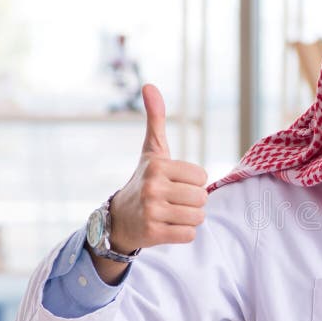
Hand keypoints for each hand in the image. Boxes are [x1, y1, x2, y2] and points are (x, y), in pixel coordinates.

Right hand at [108, 84, 207, 253]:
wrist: (119, 219)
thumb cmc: (144, 180)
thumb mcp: (151, 151)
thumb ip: (156, 120)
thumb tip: (149, 85)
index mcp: (157, 165)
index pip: (201, 176)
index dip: (193, 181)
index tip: (175, 182)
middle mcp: (152, 187)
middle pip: (202, 198)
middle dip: (193, 201)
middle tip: (173, 200)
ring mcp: (152, 211)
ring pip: (198, 217)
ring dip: (189, 218)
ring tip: (170, 213)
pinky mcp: (153, 234)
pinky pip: (189, 235)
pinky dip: (183, 233)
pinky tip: (167, 226)